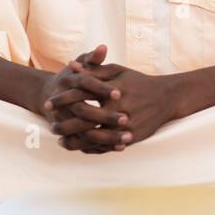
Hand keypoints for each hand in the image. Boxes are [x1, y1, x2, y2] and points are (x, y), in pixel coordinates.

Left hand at [47, 44, 180, 151]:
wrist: (166, 98)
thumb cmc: (138, 82)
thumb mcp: (117, 71)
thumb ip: (94, 69)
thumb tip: (71, 65)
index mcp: (113, 90)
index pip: (82, 94)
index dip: (63, 99)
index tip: (48, 103)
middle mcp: (119, 108)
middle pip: (85, 119)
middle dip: (65, 123)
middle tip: (51, 125)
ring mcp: (126, 125)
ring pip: (95, 137)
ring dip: (75, 140)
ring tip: (61, 141)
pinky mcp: (131, 137)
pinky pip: (107, 146)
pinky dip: (91, 148)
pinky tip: (79, 148)